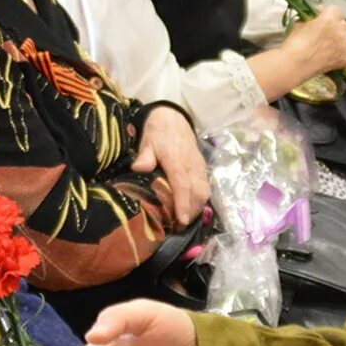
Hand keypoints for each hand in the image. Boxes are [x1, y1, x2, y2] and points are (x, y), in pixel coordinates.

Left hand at [133, 105, 207, 224]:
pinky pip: (206, 188)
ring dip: (197, 208)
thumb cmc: (158, 132)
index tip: (182, 220)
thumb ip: (145, 156)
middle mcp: (192, 165)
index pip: (183, 185)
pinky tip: (191, 209)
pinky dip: (200, 201)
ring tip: (184, 221)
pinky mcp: (202, 168)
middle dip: (191, 212)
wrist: (173, 118)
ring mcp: (199, 167)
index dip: (183, 204)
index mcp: (177, 160)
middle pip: (197, 193)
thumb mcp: (147, 141)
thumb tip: (139, 168)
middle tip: (178, 227)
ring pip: (204, 192)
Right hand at [282, 5, 345, 82]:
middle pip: (343, 24)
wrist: (292, 65)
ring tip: (332, 45)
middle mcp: (341, 30)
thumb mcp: (301, 22)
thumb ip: (313, 17)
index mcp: (329, 18)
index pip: (336, 10)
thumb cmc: (293, 43)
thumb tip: (319, 15)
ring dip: (343, 39)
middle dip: (335, 27)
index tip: (320, 19)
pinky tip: (341, 54)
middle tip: (324, 34)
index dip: (327, 14)